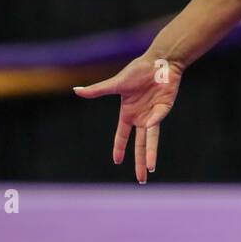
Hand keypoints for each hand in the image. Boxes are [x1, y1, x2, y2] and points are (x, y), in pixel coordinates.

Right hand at [74, 52, 182, 183]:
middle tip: (141, 180)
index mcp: (128, 113)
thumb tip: (76, 90)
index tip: (117, 162)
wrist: (160, 61)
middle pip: (140, 145)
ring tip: (149, 172)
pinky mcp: (165, 108)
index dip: (119, 148)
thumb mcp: (116, 83)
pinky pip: (158, 118)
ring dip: (149, 155)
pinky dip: (153, 122)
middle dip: (140, 162)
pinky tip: (148, 126)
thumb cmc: (138, 70)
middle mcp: (141, 117)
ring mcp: (154, 114)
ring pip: (151, 140)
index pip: (122, 135)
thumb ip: (98, 90)